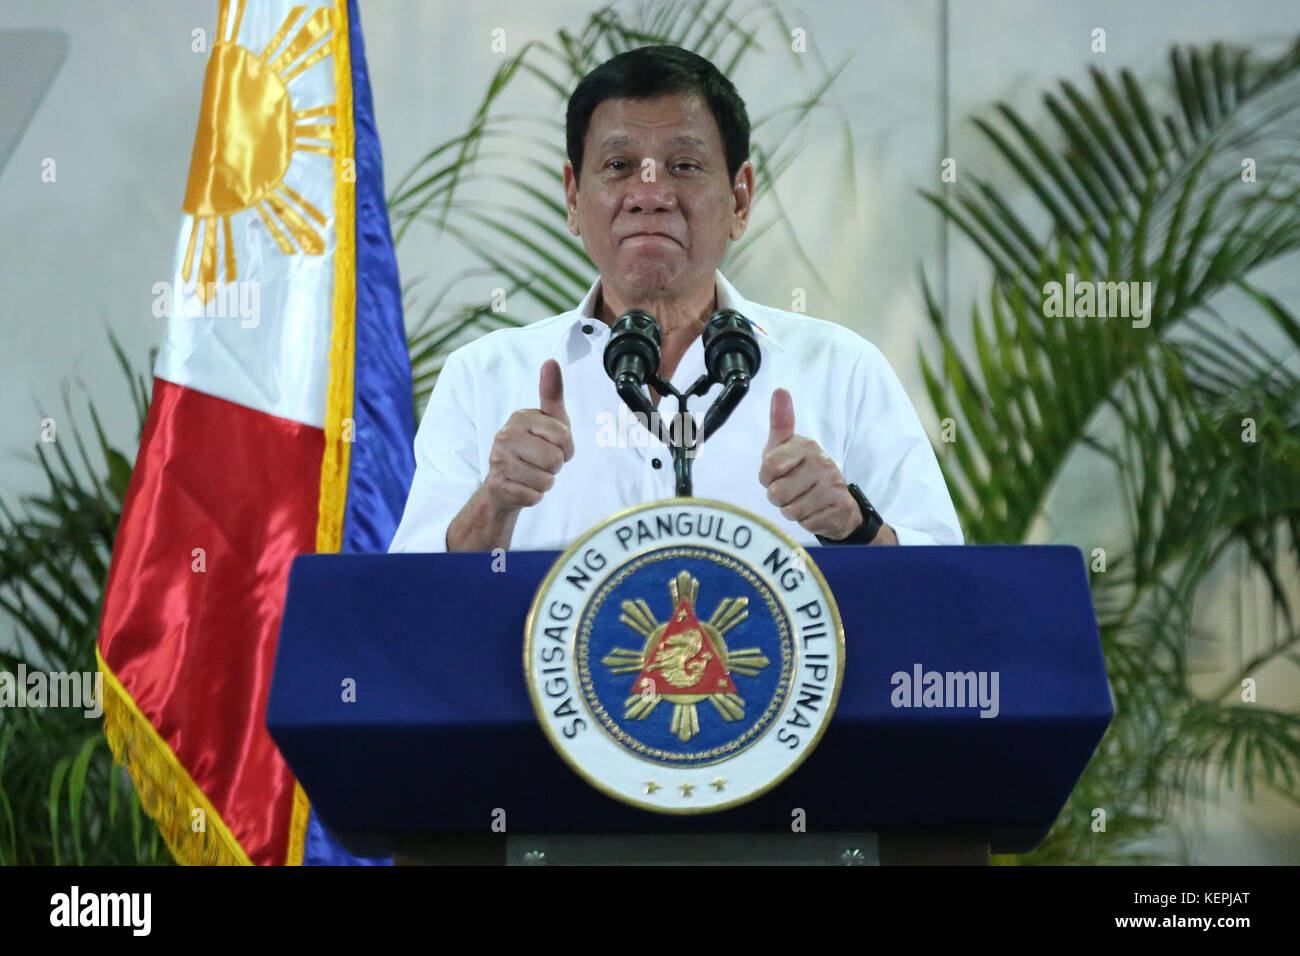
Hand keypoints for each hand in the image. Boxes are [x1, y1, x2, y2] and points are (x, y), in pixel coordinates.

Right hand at [482, 359, 574, 513]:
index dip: (567, 448)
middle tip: (541, 462)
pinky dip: (534, 495)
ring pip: (546, 480)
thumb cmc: (533, 447)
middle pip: (555, 459)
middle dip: (555, 466)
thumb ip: (552, 393)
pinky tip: (522, 486)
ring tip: (531, 473)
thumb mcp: (548, 420)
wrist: (504, 483)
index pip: (564, 436)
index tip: (554, 446)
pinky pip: (535, 496)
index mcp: (520, 417)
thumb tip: (551, 361)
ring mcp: (499, 462)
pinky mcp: (499, 487)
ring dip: (545, 481)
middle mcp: (505, 436)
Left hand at [758, 388, 863, 540]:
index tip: (776, 474)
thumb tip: (780, 390)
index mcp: (806, 446)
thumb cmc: (801, 471)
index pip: (769, 466)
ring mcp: (833, 487)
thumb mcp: (786, 446)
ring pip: (791, 511)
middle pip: (777, 493)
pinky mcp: (839, 509)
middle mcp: (823, 463)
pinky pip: (806, 523)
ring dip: (792, 510)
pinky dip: (806, 521)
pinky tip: (815, 511)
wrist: (837, 502)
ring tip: (803, 500)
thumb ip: (781, 421)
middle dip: (779, 498)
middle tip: (792, 490)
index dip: (766, 477)